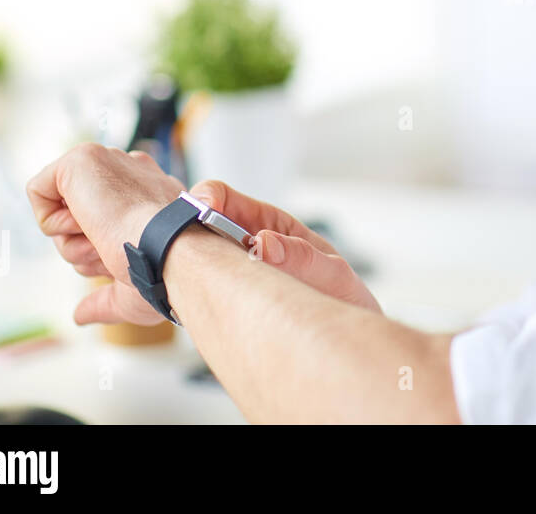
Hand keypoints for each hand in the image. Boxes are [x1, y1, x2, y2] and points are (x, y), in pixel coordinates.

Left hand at [26, 143, 184, 324]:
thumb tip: (80, 316)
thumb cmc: (164, 274)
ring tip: (105, 239)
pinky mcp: (80, 159)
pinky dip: (53, 221)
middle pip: (77, 217)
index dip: (101, 249)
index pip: (102, 218)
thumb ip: (103, 301)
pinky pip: (39, 192)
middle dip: (84, 246)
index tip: (124, 257)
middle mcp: (127, 172)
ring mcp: (105, 162)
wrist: (172, 252)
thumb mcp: (130, 293)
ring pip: (58, 210)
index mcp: (146, 194)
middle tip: (113, 250)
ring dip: (73, 240)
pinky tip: (87, 224)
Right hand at [190, 179, 380, 314]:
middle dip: (187, 237)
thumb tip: (263, 243)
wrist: (348, 338)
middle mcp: (244, 247)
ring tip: (206, 283)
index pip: (225, 199)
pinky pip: (205, 297)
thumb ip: (302, 257)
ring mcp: (233, 276)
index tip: (204, 207)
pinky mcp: (227, 306)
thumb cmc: (341, 296)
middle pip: (198, 231)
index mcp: (268, 224)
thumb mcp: (332, 273)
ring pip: (198, 266)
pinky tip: (210, 308)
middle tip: (192, 254)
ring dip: (194, 271)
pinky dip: (201, 299)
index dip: (208, 196)